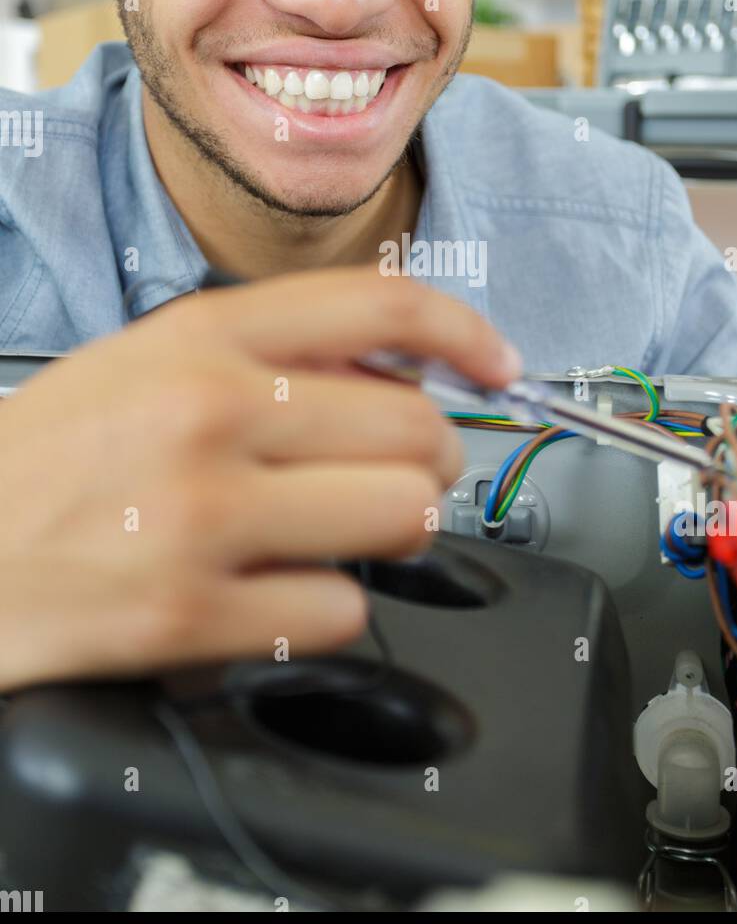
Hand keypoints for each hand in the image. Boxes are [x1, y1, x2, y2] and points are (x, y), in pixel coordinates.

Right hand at [0, 268, 520, 691]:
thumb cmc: (51, 455)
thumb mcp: (148, 361)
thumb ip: (271, 355)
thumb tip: (397, 376)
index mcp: (201, 336)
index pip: (382, 309)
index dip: (466, 336)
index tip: (499, 367)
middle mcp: (211, 414)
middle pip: (418, 429)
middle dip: (428, 459)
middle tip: (394, 473)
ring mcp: (205, 517)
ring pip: (401, 519)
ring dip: (389, 531)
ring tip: (340, 532)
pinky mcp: (193, 615)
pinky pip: (341, 614)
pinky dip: (326, 610)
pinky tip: (275, 592)